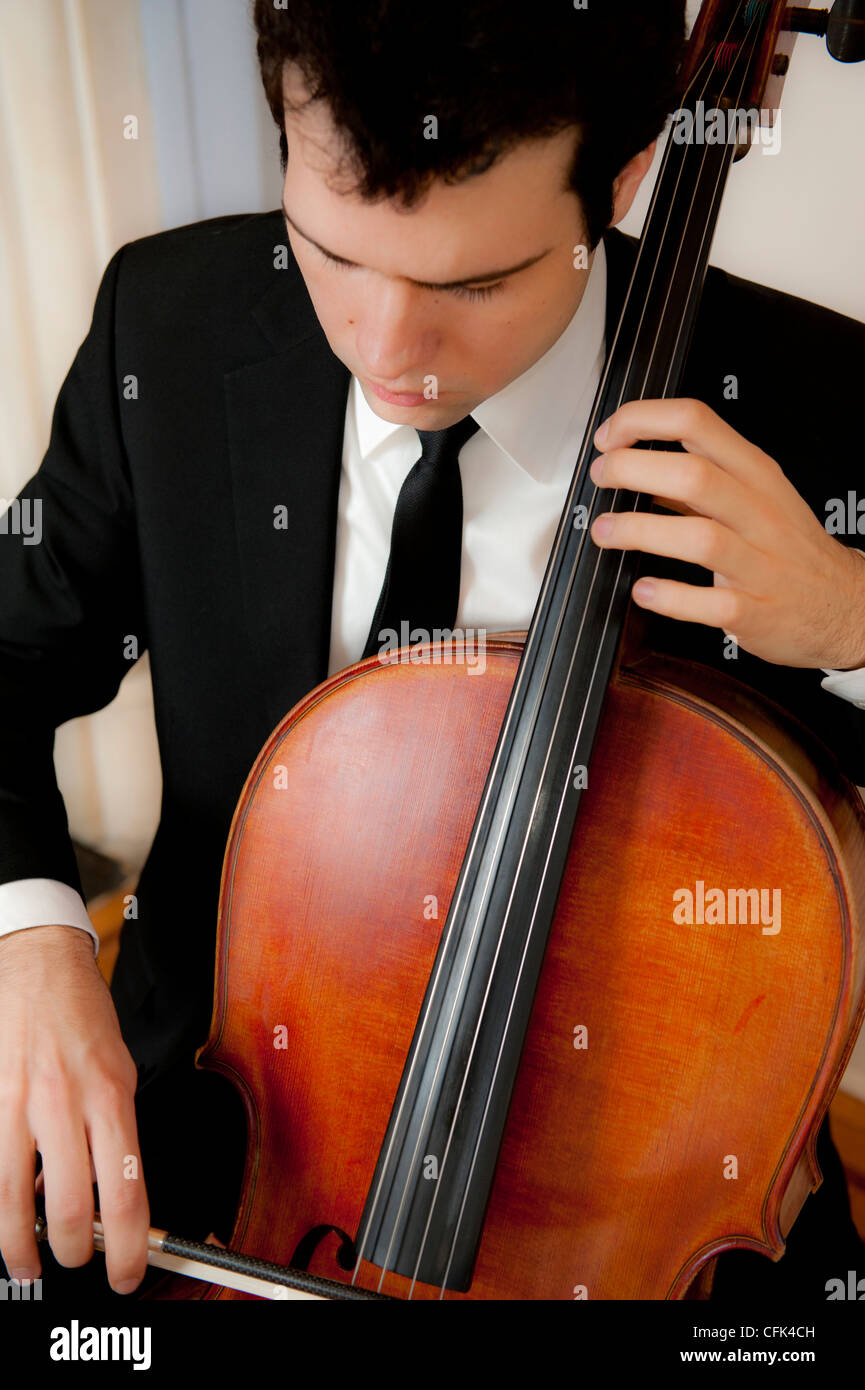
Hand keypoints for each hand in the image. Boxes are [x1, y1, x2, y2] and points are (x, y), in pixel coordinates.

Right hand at [0, 924, 148, 1292]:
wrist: (39, 965)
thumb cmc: (83, 1017)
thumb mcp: (120, 1072)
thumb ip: (114, 1132)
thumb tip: (108, 1194)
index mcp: (112, 1096)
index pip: (128, 1194)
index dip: (130, 1249)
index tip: (129, 1272)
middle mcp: (67, 1104)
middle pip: (74, 1210)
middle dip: (77, 1254)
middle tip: (79, 1262)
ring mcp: (20, 1106)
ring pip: (18, 1203)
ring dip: (25, 1246)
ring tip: (32, 1261)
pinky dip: (4, 1202)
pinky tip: (11, 1209)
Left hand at [588, 398, 864, 669]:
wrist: (841, 604)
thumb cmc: (787, 546)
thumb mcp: (753, 496)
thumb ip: (696, 479)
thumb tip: (631, 461)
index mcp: (754, 473)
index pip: (697, 422)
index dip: (642, 422)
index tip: (609, 438)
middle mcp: (759, 512)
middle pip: (694, 475)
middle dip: (634, 470)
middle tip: (602, 478)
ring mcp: (760, 563)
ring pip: (699, 538)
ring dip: (641, 531)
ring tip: (605, 531)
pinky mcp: (755, 611)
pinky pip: (709, 603)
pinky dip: (671, 597)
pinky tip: (644, 591)